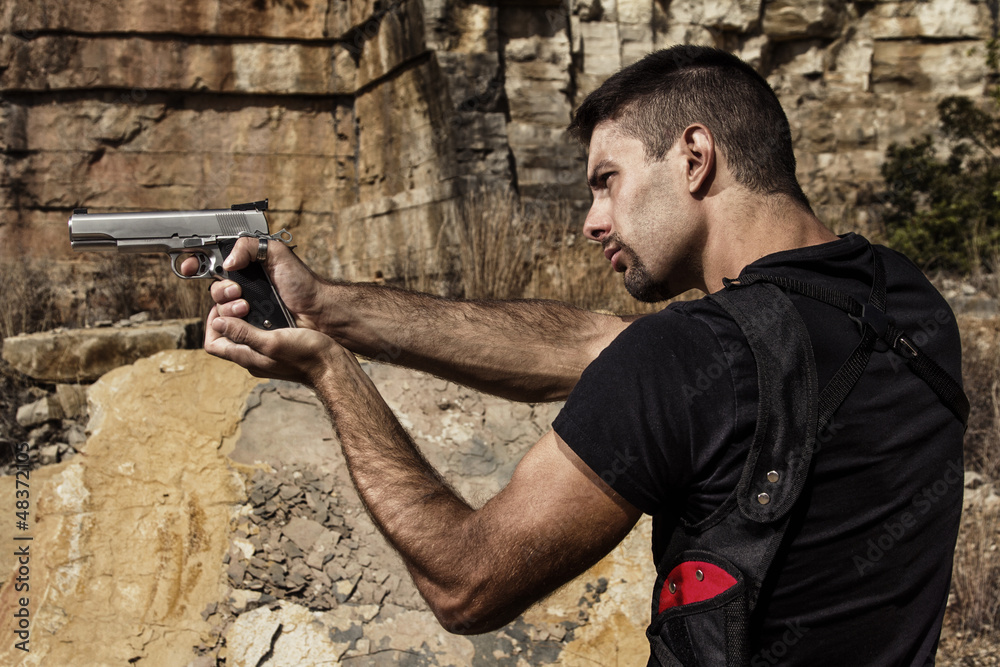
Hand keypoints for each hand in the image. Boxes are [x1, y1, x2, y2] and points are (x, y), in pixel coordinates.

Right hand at [179, 237, 325, 330]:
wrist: (316, 311)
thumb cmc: (301, 283)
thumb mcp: (277, 253)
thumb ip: (249, 246)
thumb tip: (227, 262)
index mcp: (247, 267)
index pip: (214, 264)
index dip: (197, 264)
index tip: (189, 268)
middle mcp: (244, 288)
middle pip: (214, 289)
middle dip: (220, 290)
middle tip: (237, 291)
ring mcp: (246, 308)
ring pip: (219, 309)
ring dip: (227, 307)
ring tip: (246, 306)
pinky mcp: (249, 327)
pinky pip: (229, 328)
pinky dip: (232, 324)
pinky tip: (247, 317)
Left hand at [204, 306, 348, 385]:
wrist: (332, 365)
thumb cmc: (306, 355)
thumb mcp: (272, 341)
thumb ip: (243, 333)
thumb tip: (218, 322)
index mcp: (246, 357)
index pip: (212, 343)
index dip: (211, 323)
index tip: (223, 306)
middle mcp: (252, 357)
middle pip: (226, 336)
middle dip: (228, 315)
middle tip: (242, 300)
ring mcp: (265, 354)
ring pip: (243, 332)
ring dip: (244, 315)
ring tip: (255, 302)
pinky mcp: (279, 348)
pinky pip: (260, 332)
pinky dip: (260, 318)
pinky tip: (271, 309)